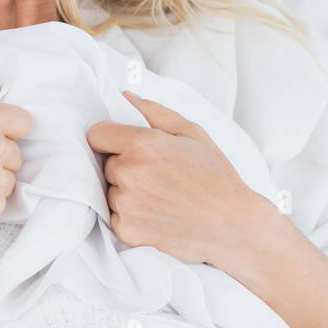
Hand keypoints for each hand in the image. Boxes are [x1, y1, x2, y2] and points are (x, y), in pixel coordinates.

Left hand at [86, 90, 264, 266]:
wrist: (231, 223)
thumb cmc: (215, 176)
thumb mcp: (192, 133)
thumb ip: (155, 111)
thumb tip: (126, 97)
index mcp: (142, 144)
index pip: (96, 134)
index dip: (110, 138)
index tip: (125, 145)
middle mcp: (129, 173)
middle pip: (105, 163)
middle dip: (124, 164)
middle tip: (155, 172)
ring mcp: (126, 204)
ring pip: (109, 190)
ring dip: (126, 191)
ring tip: (158, 194)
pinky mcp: (126, 231)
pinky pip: (115, 216)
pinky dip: (130, 215)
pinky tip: (156, 212)